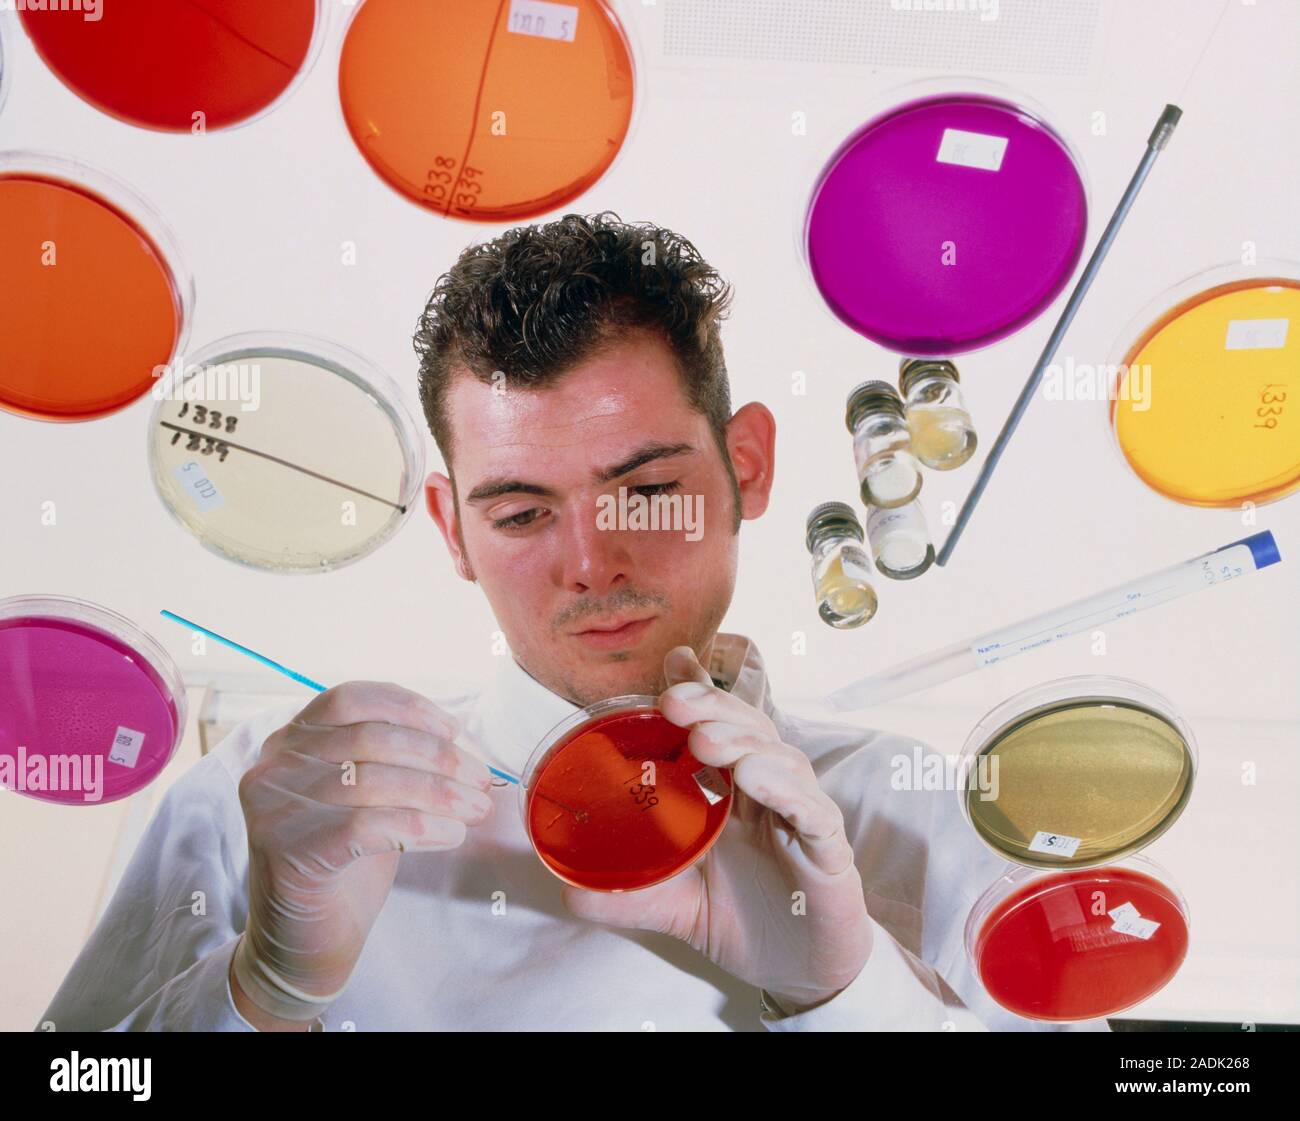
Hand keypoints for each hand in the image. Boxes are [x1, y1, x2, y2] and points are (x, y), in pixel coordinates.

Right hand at [232, 682, 493, 1023]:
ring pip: (371, 780)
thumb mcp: (369, 794)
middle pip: (370, 738)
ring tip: (475, 809)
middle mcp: (273, 764)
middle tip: (481, 780)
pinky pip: (365, 826)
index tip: (458, 733)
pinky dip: (418, 826)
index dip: (411, 710)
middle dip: (438, 756)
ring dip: (438, 792)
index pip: (352, 698)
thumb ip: (398, 760)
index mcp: (292, 738)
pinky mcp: (285, 851)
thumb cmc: (345, 860)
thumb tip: (468, 746)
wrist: (305, 941)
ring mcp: (273, 807)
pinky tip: (449, 834)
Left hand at [561, 647, 871, 1012]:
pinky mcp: (828, 848)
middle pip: (748, 730)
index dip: (699, 688)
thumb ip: (624, 894)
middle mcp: (766, 792)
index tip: (673, 659)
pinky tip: (756, 777)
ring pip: (781, 759)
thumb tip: (565, 888)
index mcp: (730, 792)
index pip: (717, 726)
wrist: (794, 973)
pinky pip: (812, 809)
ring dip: (744, 743)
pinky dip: (786, 788)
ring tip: (706, 742)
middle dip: (713, 708)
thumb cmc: (738, 921)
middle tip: (675, 703)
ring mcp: (799, 815)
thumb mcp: (670, 904)